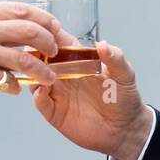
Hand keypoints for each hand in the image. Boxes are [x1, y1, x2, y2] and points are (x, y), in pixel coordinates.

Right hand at [0, 2, 74, 109]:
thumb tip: (17, 30)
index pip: (22, 10)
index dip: (46, 20)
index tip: (57, 30)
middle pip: (31, 30)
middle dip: (51, 42)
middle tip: (57, 52)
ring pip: (27, 58)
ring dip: (43, 70)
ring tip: (50, 78)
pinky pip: (9, 80)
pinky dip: (17, 86)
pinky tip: (15, 89)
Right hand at [31, 40, 152, 159]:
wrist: (125, 129)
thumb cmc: (124, 98)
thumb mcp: (125, 75)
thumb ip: (115, 58)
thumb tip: (102, 44)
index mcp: (78, 60)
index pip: (58, 42)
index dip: (49, 34)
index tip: (45, 30)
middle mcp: (64, 74)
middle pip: (41, 58)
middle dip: (35, 52)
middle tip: (36, 51)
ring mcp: (58, 93)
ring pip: (35, 78)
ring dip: (34, 73)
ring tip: (40, 71)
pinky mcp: (55, 112)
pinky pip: (40, 101)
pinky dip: (37, 95)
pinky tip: (43, 90)